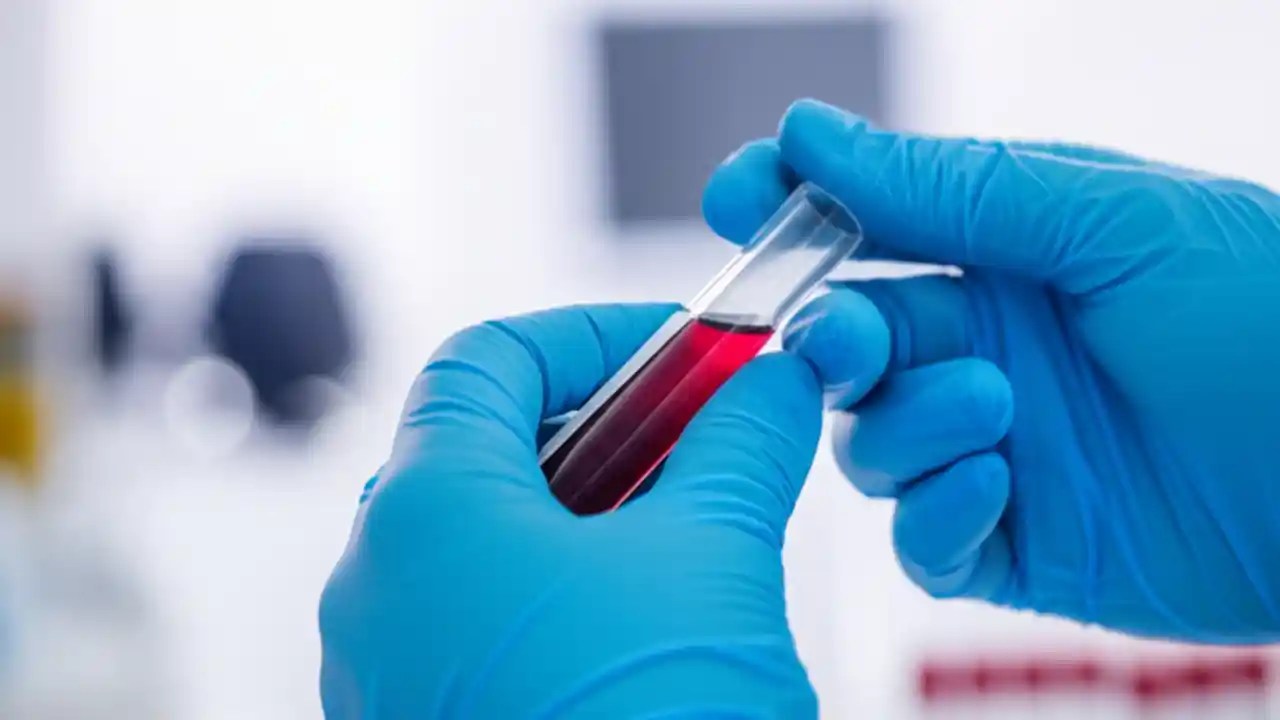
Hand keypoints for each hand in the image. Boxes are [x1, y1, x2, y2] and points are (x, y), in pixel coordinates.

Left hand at [318, 302, 888, 717]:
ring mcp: (391, 664)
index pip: (490, 358)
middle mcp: (380, 583)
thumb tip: (771, 387)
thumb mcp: (718, 558)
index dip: (594, 335)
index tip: (682, 350)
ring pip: (489, 535)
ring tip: (692, 522)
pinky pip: (483, 615)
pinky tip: (647, 610)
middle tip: (701, 430)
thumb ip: (741, 443)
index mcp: (426, 511)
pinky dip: (562, 584)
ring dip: (593, 507)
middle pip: (488, 443)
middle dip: (608, 424)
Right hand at [704, 99, 1279, 643]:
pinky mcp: (1017, 543)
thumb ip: (950, 187)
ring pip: (869, 444)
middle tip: (845, 337)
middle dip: (823, 340)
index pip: (860, 229)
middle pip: (843, 348)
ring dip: (904, 428)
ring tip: (994, 411)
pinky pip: (922, 539)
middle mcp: (984, 349)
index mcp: (1004, 258)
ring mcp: (995, 448)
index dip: (790, 211)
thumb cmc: (1266, 306)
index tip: (741, 199)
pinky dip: (933, 517)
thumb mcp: (1109, 218)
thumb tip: (808, 134)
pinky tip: (994, 489)